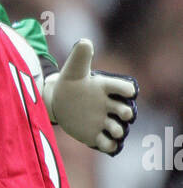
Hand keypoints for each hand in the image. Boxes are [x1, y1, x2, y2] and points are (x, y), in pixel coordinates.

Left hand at [44, 39, 137, 154]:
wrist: (58, 102)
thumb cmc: (70, 82)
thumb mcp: (73, 69)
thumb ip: (80, 56)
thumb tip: (85, 42)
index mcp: (107, 88)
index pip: (124, 88)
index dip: (127, 90)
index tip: (129, 91)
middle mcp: (109, 105)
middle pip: (125, 111)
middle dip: (126, 113)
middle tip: (123, 114)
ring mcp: (104, 121)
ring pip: (118, 129)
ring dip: (118, 130)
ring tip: (113, 131)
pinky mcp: (96, 135)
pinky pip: (107, 143)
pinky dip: (110, 145)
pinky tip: (107, 145)